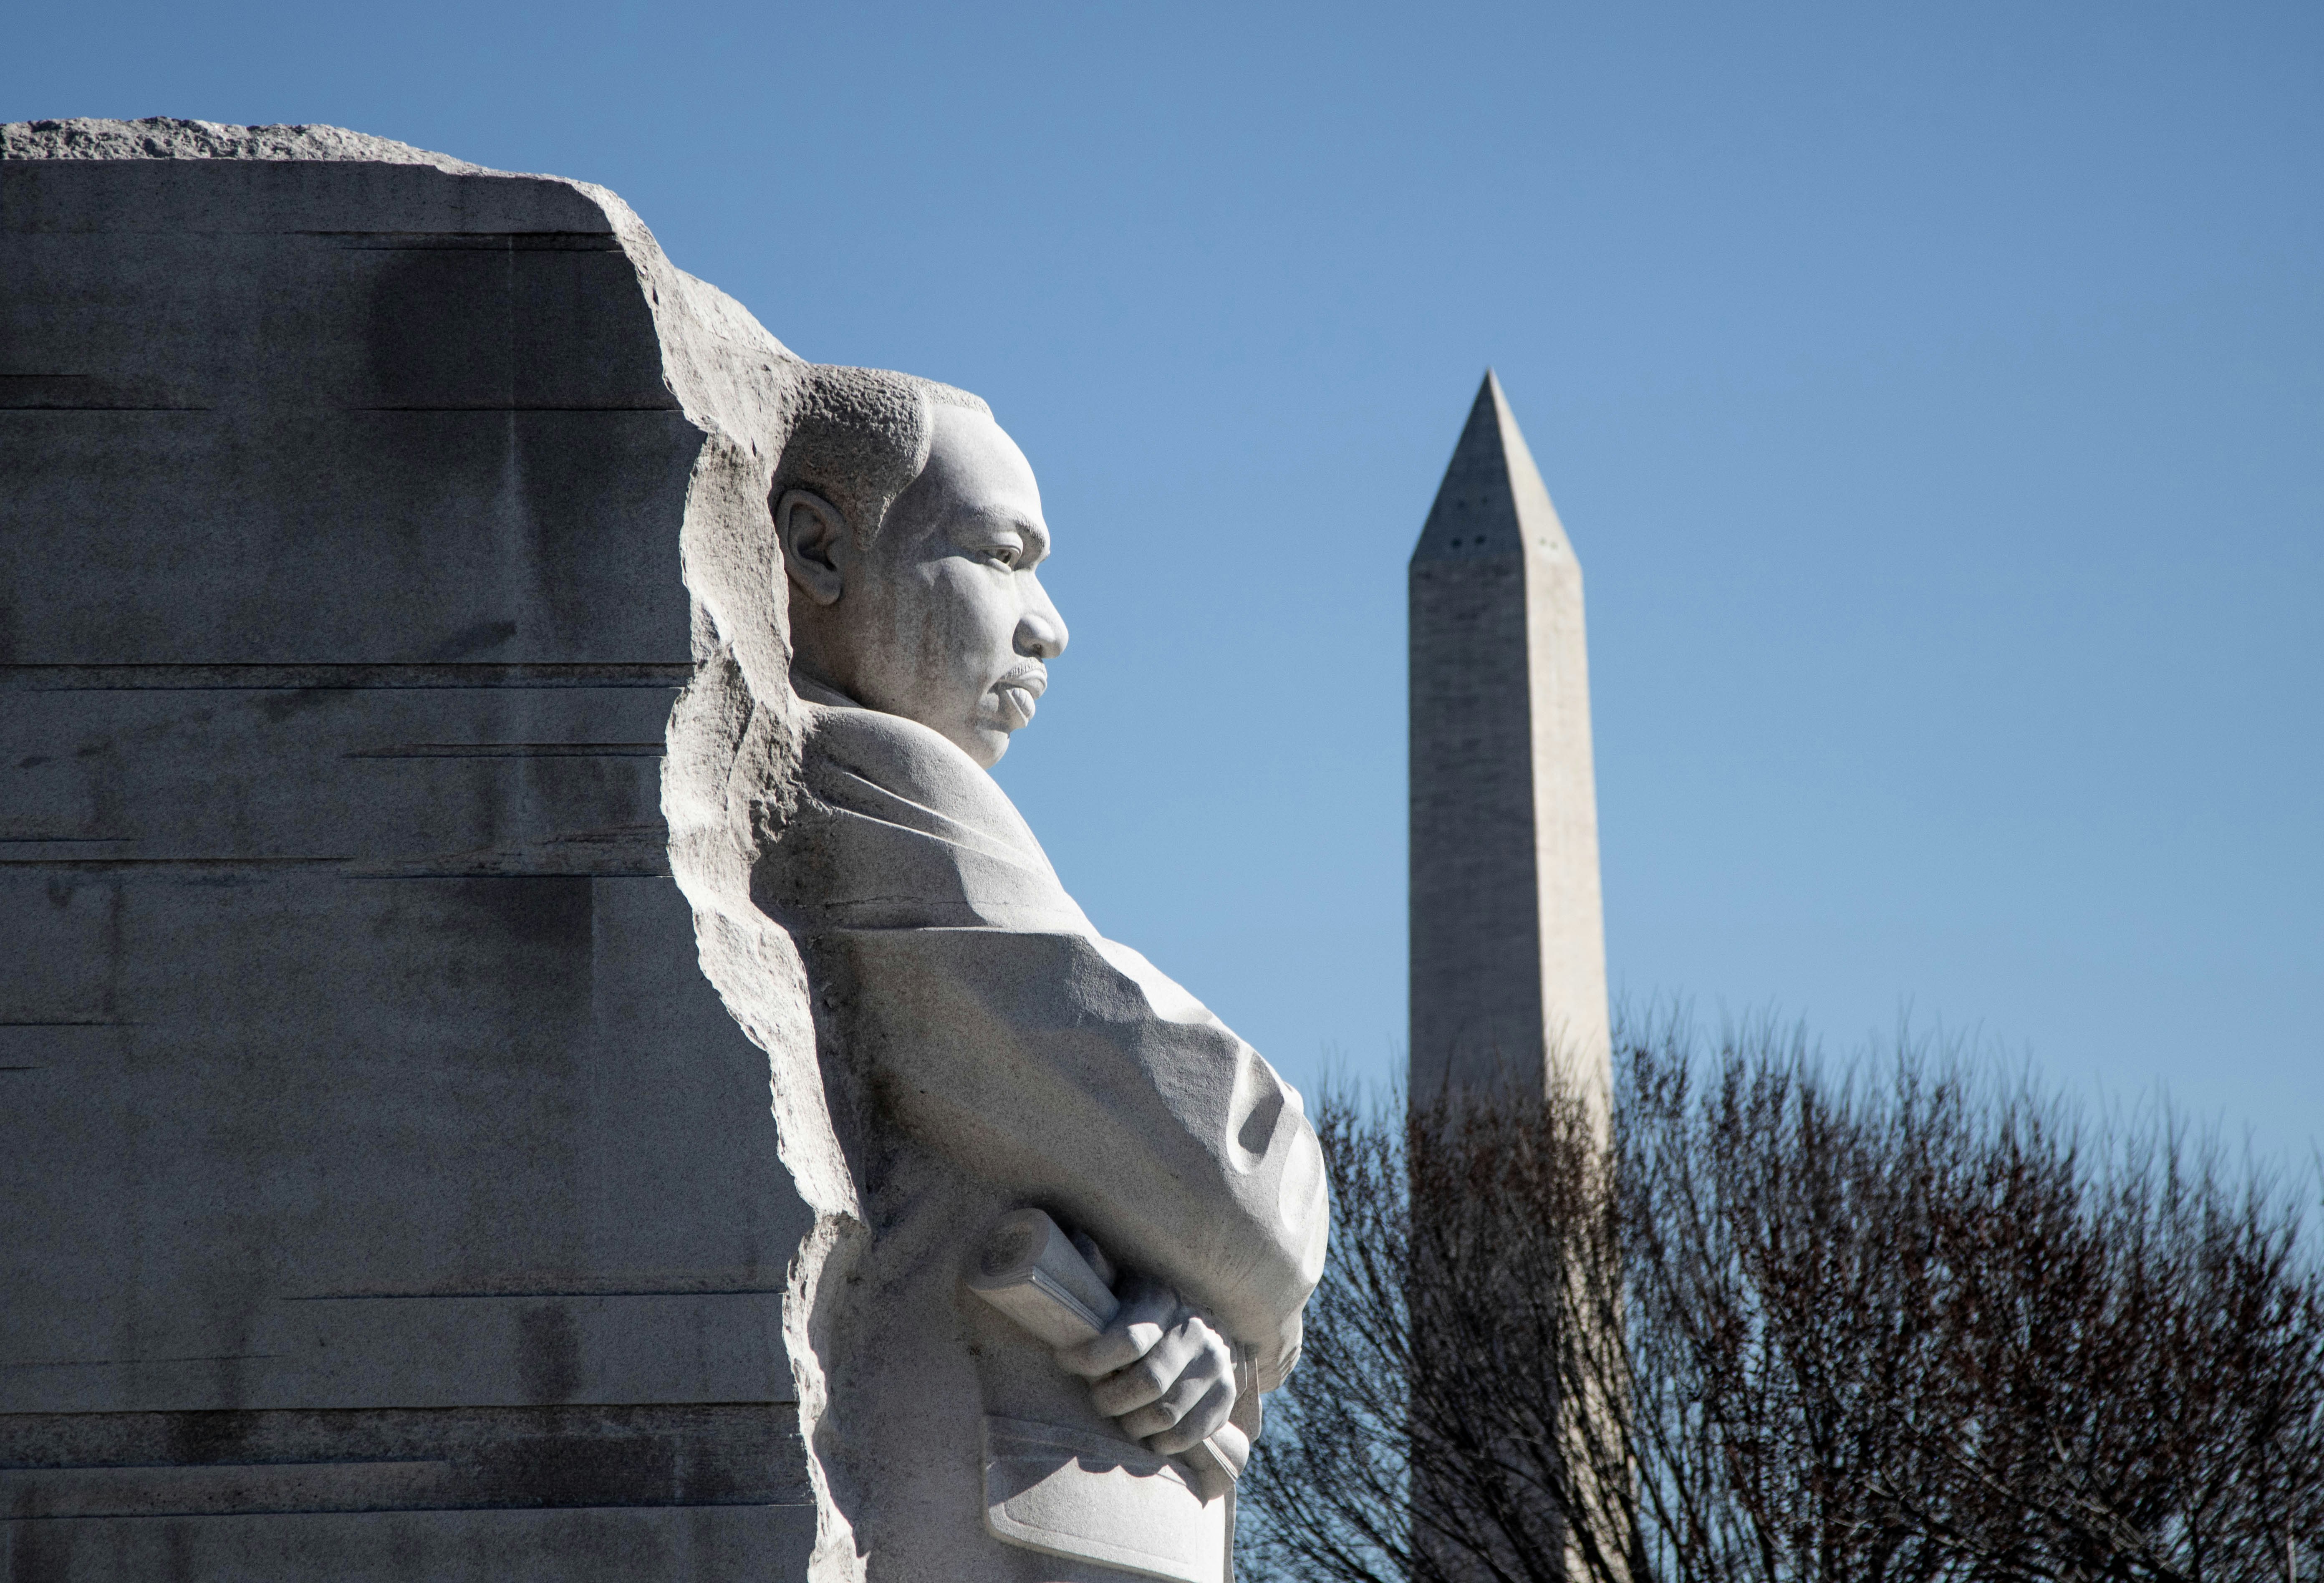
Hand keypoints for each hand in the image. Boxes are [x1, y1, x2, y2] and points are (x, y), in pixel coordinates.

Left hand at [1055, 1277, 1238, 1455]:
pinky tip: (1148, 1430)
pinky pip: (1189, 1433)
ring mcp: (1215, 1362)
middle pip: (1148, 1383)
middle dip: (1110, 1399)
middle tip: (1097, 1397)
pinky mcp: (1226, 1393)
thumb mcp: (1118, 1284)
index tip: (1066, 1362)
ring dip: (1133, 1423)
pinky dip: (1162, 1441)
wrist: (1198, 1324)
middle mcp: (1194, 1328)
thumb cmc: (1138, 1308)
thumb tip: (1075, 1240)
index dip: (1089, 1360)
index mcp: (1162, 1298)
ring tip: (1120, 1415)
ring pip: (1166, 1413)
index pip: (1128, 1340)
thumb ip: (1097, 1273)